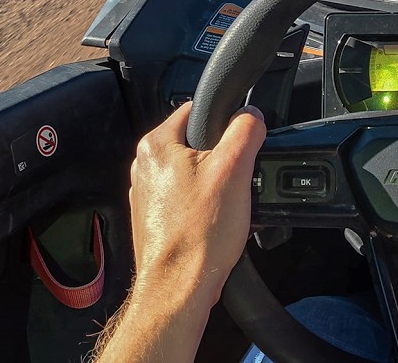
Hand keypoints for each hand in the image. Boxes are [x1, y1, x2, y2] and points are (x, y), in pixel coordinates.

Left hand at [96, 102, 264, 362]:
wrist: (178, 288)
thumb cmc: (198, 234)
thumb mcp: (234, 169)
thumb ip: (246, 130)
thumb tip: (252, 115)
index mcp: (156, 145)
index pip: (196, 110)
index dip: (226, 123)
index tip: (240, 144)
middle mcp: (145, 167)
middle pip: (198, 145)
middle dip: (223, 160)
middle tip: (235, 182)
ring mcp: (148, 195)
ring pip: (195, 175)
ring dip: (215, 187)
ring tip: (224, 209)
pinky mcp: (156, 219)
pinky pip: (188, 201)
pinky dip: (204, 209)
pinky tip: (214, 225)